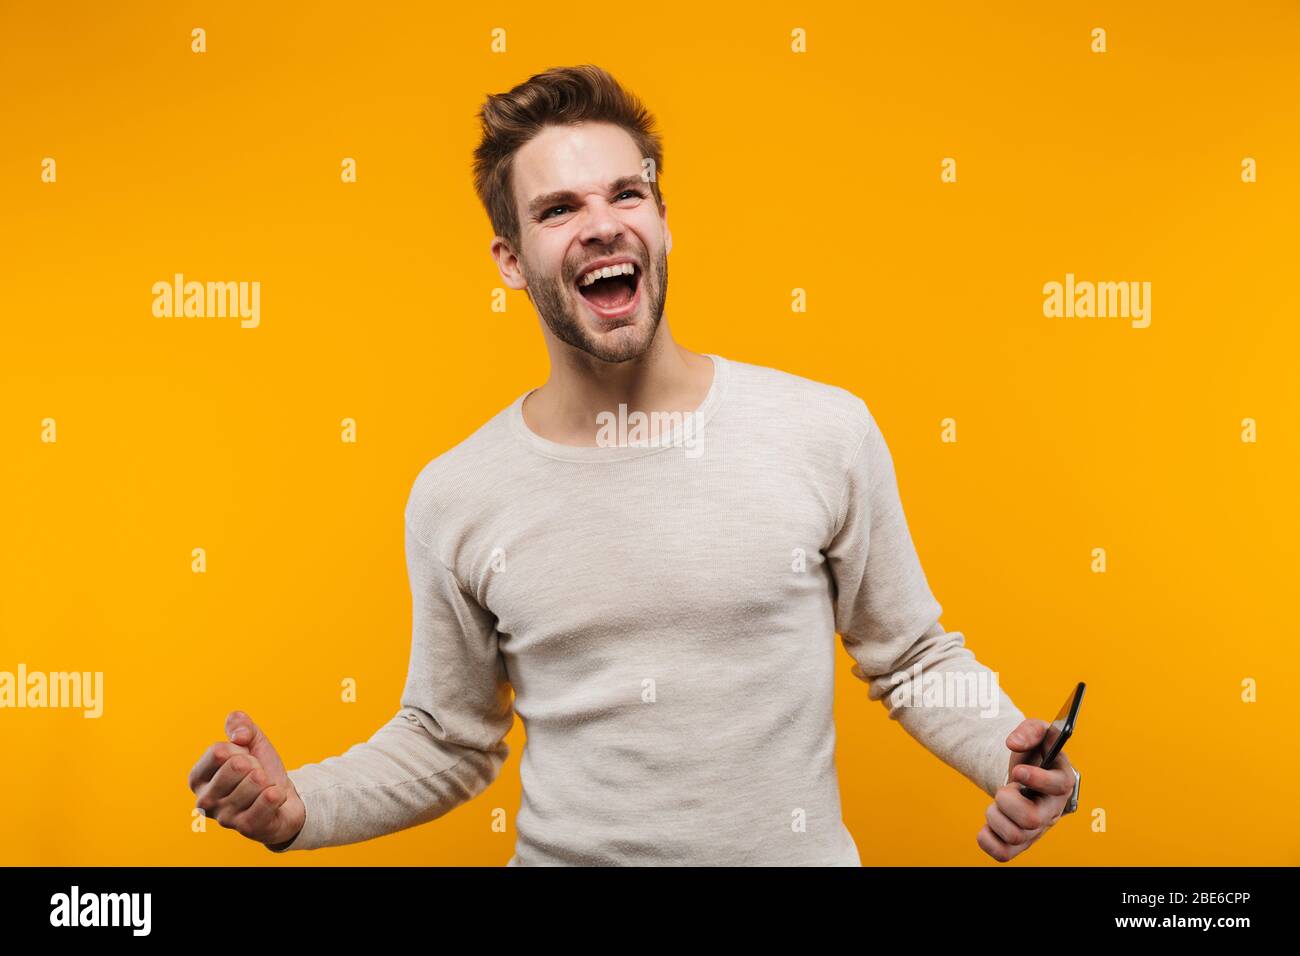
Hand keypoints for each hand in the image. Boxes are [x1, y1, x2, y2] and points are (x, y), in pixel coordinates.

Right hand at [188, 710, 305, 848]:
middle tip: (257, 775)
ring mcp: (224, 817)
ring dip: (267, 780)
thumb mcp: (251, 741)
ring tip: (264, 789)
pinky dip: (277, 793)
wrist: (284, 799)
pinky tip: (274, 797)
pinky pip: (268, 800)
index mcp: (198, 778)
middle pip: (236, 765)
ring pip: (255, 781)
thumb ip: (240, 725)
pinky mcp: (246, 828)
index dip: (240, 748)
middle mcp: (204, 801)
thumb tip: (239, 735)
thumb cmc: (260, 770)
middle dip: (255, 764)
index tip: (244, 757)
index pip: (218, 751)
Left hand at [976, 717, 1075, 862]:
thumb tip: (1013, 743)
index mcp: (1062, 782)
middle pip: (1031, 819)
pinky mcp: (1020, 843)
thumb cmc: (1036, 753)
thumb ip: (1029, 731)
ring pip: (1015, 836)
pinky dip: (987, 839)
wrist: (1025, 773)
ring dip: (994, 816)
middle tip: (1006, 790)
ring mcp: (1037, 830)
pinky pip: (1003, 854)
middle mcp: (1052, 811)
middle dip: (1007, 800)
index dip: (1036, 778)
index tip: (1018, 771)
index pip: (1057, 786)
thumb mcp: (1037, 732)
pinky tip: (989, 823)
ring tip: (998, 805)